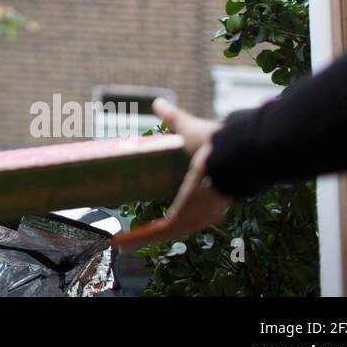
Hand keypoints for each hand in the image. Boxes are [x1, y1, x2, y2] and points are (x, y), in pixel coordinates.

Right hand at [109, 97, 232, 249]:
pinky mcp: (182, 217)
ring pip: (162, 233)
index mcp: (208, 193)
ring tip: (119, 243)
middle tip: (127, 239)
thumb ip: (172, 118)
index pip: (186, 212)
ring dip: (138, 239)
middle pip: (172, 228)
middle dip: (147, 235)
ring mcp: (194, 216)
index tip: (153, 222)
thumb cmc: (212, 141)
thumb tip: (158, 102)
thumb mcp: (186, 128)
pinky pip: (158, 231)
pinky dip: (138, 237)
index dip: (168, 217)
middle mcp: (203, 212)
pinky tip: (121, 241)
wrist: (227, 152)